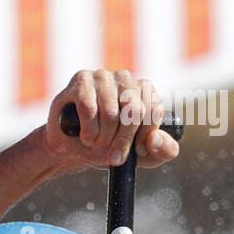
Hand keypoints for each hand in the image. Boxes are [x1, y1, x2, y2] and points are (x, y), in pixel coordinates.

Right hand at [43, 69, 179, 172]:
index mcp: (144, 92)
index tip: (135, 151)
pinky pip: (89, 108)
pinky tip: (84, 136)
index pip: (153, 109)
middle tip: (113, 156)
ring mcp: (103, 76)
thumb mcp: (141, 156)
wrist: (70, 150)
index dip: (144, 136)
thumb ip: (162, 150)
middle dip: (123, 141)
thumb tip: (156, 139)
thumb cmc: (107, 148)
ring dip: (102, 139)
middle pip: (134, 111)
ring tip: (95, 145)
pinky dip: (88, 131)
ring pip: (111, 112)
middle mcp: (125, 79)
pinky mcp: (81, 80)